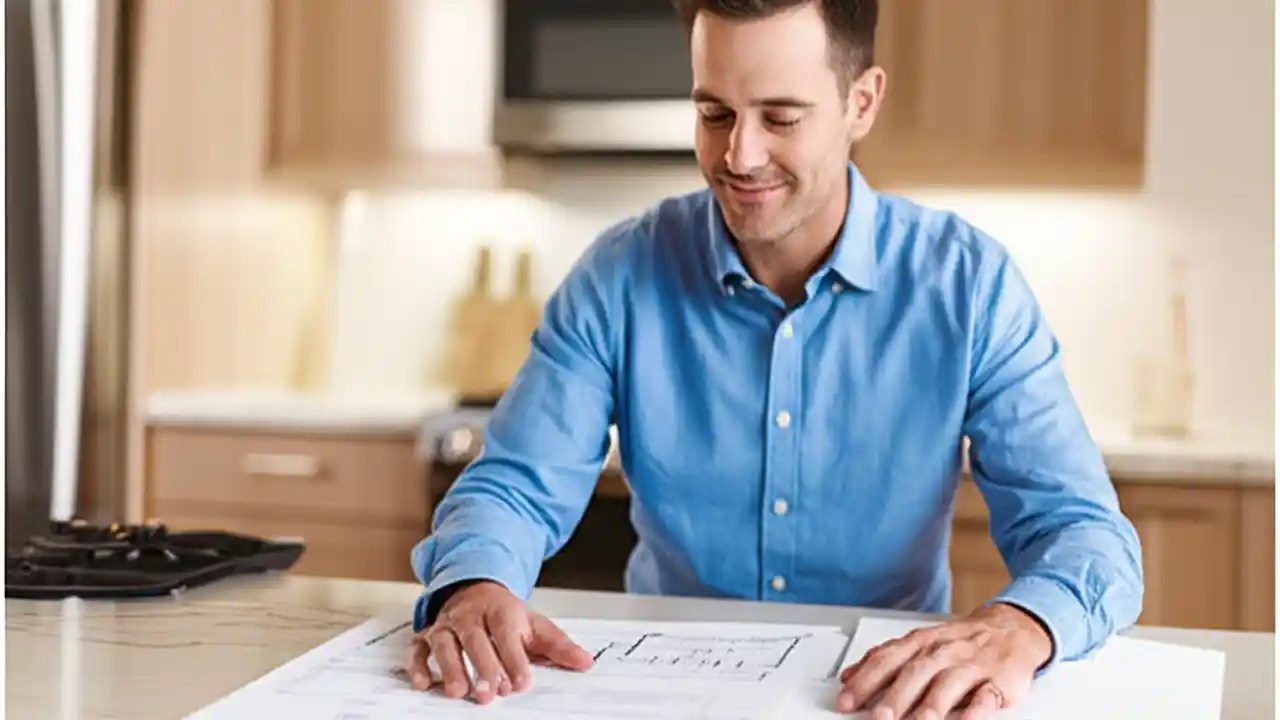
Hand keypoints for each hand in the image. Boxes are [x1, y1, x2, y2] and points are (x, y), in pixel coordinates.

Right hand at [404, 580, 594, 704]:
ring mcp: (447, 624)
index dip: (513, 658)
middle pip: (475, 639)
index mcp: (501, 610)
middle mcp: (471, 616)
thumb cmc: (506, 614)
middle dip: (482, 666)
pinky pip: (418, 648)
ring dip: (450, 668)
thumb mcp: (535, 624)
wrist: (474, 587)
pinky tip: (424, 683)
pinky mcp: (426, 634)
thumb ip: (558, 645)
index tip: (521, 682)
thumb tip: (586, 661)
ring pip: (445, 643)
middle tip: (489, 694)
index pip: (507, 634)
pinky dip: (418, 665)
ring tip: (458, 692)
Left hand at [835, 603, 1051, 718]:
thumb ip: (884, 660)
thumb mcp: (918, 643)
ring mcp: (972, 666)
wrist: (1011, 630)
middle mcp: (943, 652)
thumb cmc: (959, 643)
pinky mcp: (999, 682)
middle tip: (878, 718)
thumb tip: (847, 677)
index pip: (887, 660)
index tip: (846, 701)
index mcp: (920, 643)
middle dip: (894, 697)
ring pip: (948, 685)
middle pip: (915, 673)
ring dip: (930, 707)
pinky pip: (987, 696)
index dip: (865, 681)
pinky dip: (976, 709)